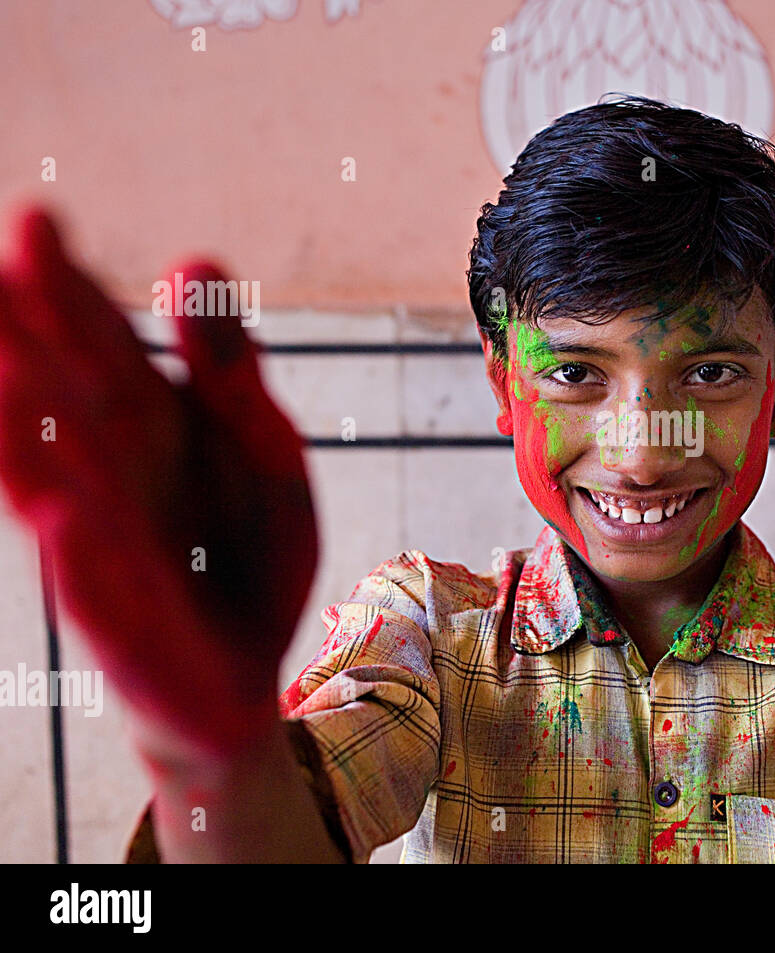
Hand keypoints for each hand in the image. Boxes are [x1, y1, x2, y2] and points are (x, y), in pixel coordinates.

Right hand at [0, 207, 317, 759]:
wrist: (246, 669)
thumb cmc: (246, 551)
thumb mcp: (265, 452)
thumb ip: (233, 374)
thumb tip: (193, 255)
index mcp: (149, 428)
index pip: (100, 350)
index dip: (68, 291)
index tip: (36, 220)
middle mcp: (112, 479)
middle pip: (66, 405)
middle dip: (30, 342)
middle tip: (0, 271)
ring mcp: (109, 554)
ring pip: (60, 492)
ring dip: (27, 440)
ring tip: (4, 377)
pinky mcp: (130, 631)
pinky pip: (106, 596)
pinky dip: (90, 563)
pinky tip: (69, 523)